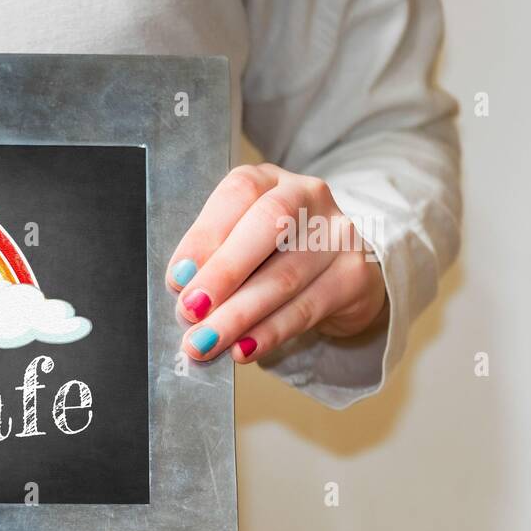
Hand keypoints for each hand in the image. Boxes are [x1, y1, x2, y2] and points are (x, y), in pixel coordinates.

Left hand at [166, 163, 386, 362]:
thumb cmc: (272, 256)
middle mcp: (308, 196)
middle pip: (267, 226)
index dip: (205, 235)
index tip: (177, 278)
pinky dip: (268, 333)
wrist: (338, 275)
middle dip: (223, 273)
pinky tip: (242, 350)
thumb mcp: (240, 242)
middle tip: (190, 310)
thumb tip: (183, 289)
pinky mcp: (353, 276)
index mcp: (269, 181)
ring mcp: (337, 234)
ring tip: (204, 342)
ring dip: (237, 315)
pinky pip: (305, 309)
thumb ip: (212, 257)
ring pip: (284, 277)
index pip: (239, 193)